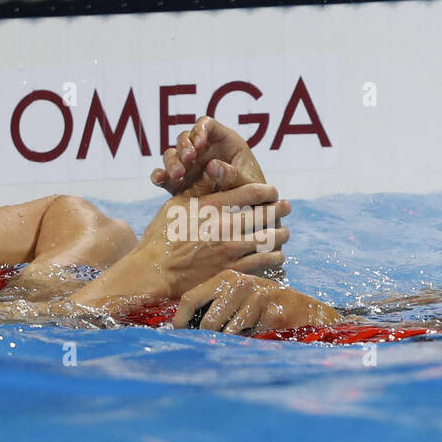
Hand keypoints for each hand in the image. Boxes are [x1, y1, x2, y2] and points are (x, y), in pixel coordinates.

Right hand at [130, 183, 289, 299]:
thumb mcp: (176, 205)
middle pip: (265, 213)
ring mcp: (230, 249)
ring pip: (268, 238)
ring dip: (280, 234)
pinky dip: (274, 257)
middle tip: (286, 207)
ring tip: (284, 232)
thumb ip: (198, 188)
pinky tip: (277, 255)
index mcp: (212, 206)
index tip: (274, 191)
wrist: (154, 271)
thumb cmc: (162, 236)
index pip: (251, 191)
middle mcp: (225, 225)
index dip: (268, 190)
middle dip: (279, 209)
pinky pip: (263, 262)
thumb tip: (214, 170)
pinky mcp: (232, 270)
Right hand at [151, 116, 267, 196]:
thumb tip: (211, 166)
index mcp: (224, 142)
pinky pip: (165, 175)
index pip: (207, 125)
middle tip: (188, 159)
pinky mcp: (180, 184)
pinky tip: (159, 179)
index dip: (200, 130)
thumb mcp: (249, 186)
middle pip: (185, 138)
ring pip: (173, 154)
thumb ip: (232, 175)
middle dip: (184, 147)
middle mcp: (204, 151)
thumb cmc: (256, 198)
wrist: (248, 220)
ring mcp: (190, 167)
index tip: (200, 143)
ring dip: (172, 161)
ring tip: (178, 175)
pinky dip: (160, 175)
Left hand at [173, 270, 340, 333]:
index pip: (189, 298)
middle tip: (207, 347)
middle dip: (205, 338)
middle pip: (207, 320)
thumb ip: (215, 303)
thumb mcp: (238, 296)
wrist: (302, 309)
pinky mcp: (270, 313)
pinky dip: (244, 343)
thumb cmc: (263, 305)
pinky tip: (253, 337)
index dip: (180, 320)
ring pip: (225, 331)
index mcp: (226, 277)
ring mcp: (256, 297)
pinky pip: (245, 337)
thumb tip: (183, 325)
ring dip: (227, 342)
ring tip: (235, 341)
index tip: (177, 336)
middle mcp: (239, 283)